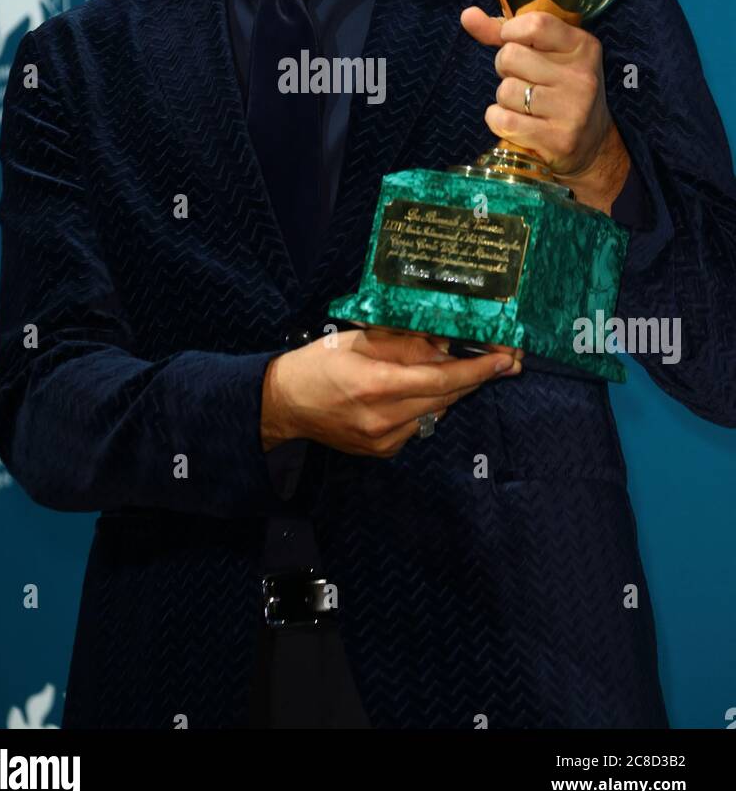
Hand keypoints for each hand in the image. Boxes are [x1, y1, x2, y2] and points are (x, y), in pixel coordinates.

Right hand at [261, 327, 522, 457]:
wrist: (283, 404)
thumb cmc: (318, 363)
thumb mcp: (359, 340)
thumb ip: (403, 345)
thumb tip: (445, 345)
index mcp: (376, 384)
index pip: (441, 379)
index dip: (478, 369)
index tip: (507, 359)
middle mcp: (384, 418)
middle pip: (446, 398)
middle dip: (476, 377)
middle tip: (505, 360)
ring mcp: (384, 439)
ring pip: (436, 412)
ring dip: (452, 390)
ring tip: (465, 368)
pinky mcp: (383, 450)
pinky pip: (420, 425)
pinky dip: (428, 405)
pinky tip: (421, 390)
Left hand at [460, 5, 629, 211]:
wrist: (592, 145)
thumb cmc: (559, 90)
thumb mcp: (545, 54)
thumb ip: (504, 32)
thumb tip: (467, 15)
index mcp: (582, 47)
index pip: (536, 24)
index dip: (510, 31)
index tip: (512, 42)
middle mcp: (581, 76)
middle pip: (510, 56)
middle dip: (505, 68)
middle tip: (522, 80)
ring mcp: (572, 109)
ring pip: (505, 90)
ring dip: (504, 99)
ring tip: (524, 104)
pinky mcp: (559, 139)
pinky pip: (503, 120)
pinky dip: (498, 120)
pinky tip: (514, 122)